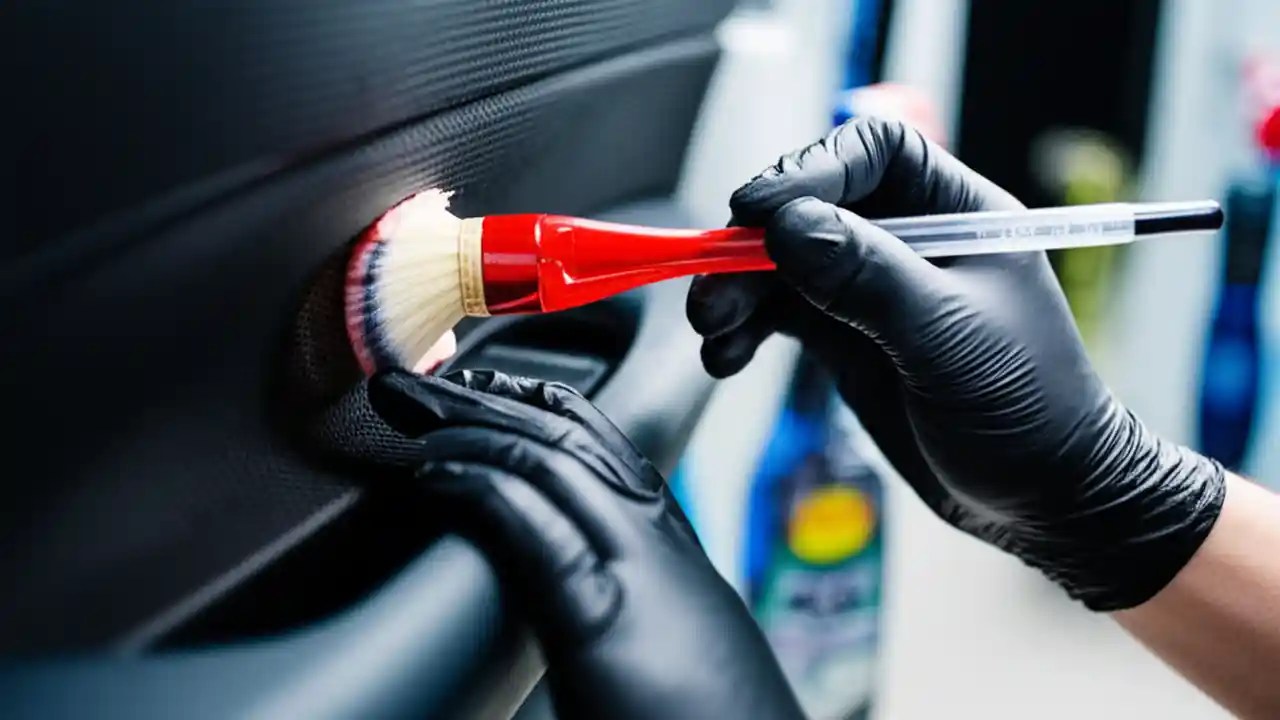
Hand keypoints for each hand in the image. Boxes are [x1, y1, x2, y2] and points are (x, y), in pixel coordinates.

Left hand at [367, 368, 804, 719]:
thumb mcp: (679, 655)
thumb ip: (638, 619)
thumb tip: (594, 624)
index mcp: (683, 565)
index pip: (619, 458)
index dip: (557, 412)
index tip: (506, 391)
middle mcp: (666, 553)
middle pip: (578, 443)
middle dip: (502, 400)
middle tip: (440, 381)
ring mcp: (641, 577)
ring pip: (555, 463)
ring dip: (476, 423)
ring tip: (418, 409)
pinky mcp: (602, 620)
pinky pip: (533, 528)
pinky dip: (477, 486)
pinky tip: (433, 473)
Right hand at [687, 117, 1224, 610]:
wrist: (1044, 500)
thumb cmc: (1029, 410)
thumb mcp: (951, 340)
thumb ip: (870, 278)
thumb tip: (787, 226)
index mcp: (955, 213)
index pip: (873, 152)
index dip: (812, 170)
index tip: (758, 212)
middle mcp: (908, 241)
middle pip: (809, 208)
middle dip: (753, 244)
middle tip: (715, 289)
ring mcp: (871, 291)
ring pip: (782, 265)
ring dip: (737, 291)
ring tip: (713, 332)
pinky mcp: (846, 339)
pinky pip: (780, 316)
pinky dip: (746, 331)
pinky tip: (727, 359)